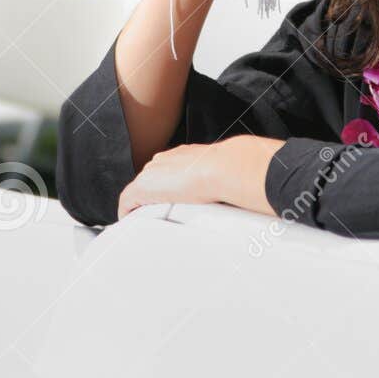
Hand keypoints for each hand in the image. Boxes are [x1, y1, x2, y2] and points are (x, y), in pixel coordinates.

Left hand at [117, 136, 280, 218]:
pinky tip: (128, 222)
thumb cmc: (235, 170)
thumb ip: (230, 178)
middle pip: (150, 180)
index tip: (169, 197)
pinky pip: (127, 202)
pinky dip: (126, 212)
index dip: (167, 185)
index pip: (168, 169)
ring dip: (139, 205)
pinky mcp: (143, 188)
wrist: (226, 167)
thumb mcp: (230, 174)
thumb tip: (252, 185)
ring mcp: (152, 174)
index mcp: (184, 155)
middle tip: (153, 214)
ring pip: (138, 191)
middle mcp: (165, 161)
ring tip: (141, 221)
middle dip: (150, 196)